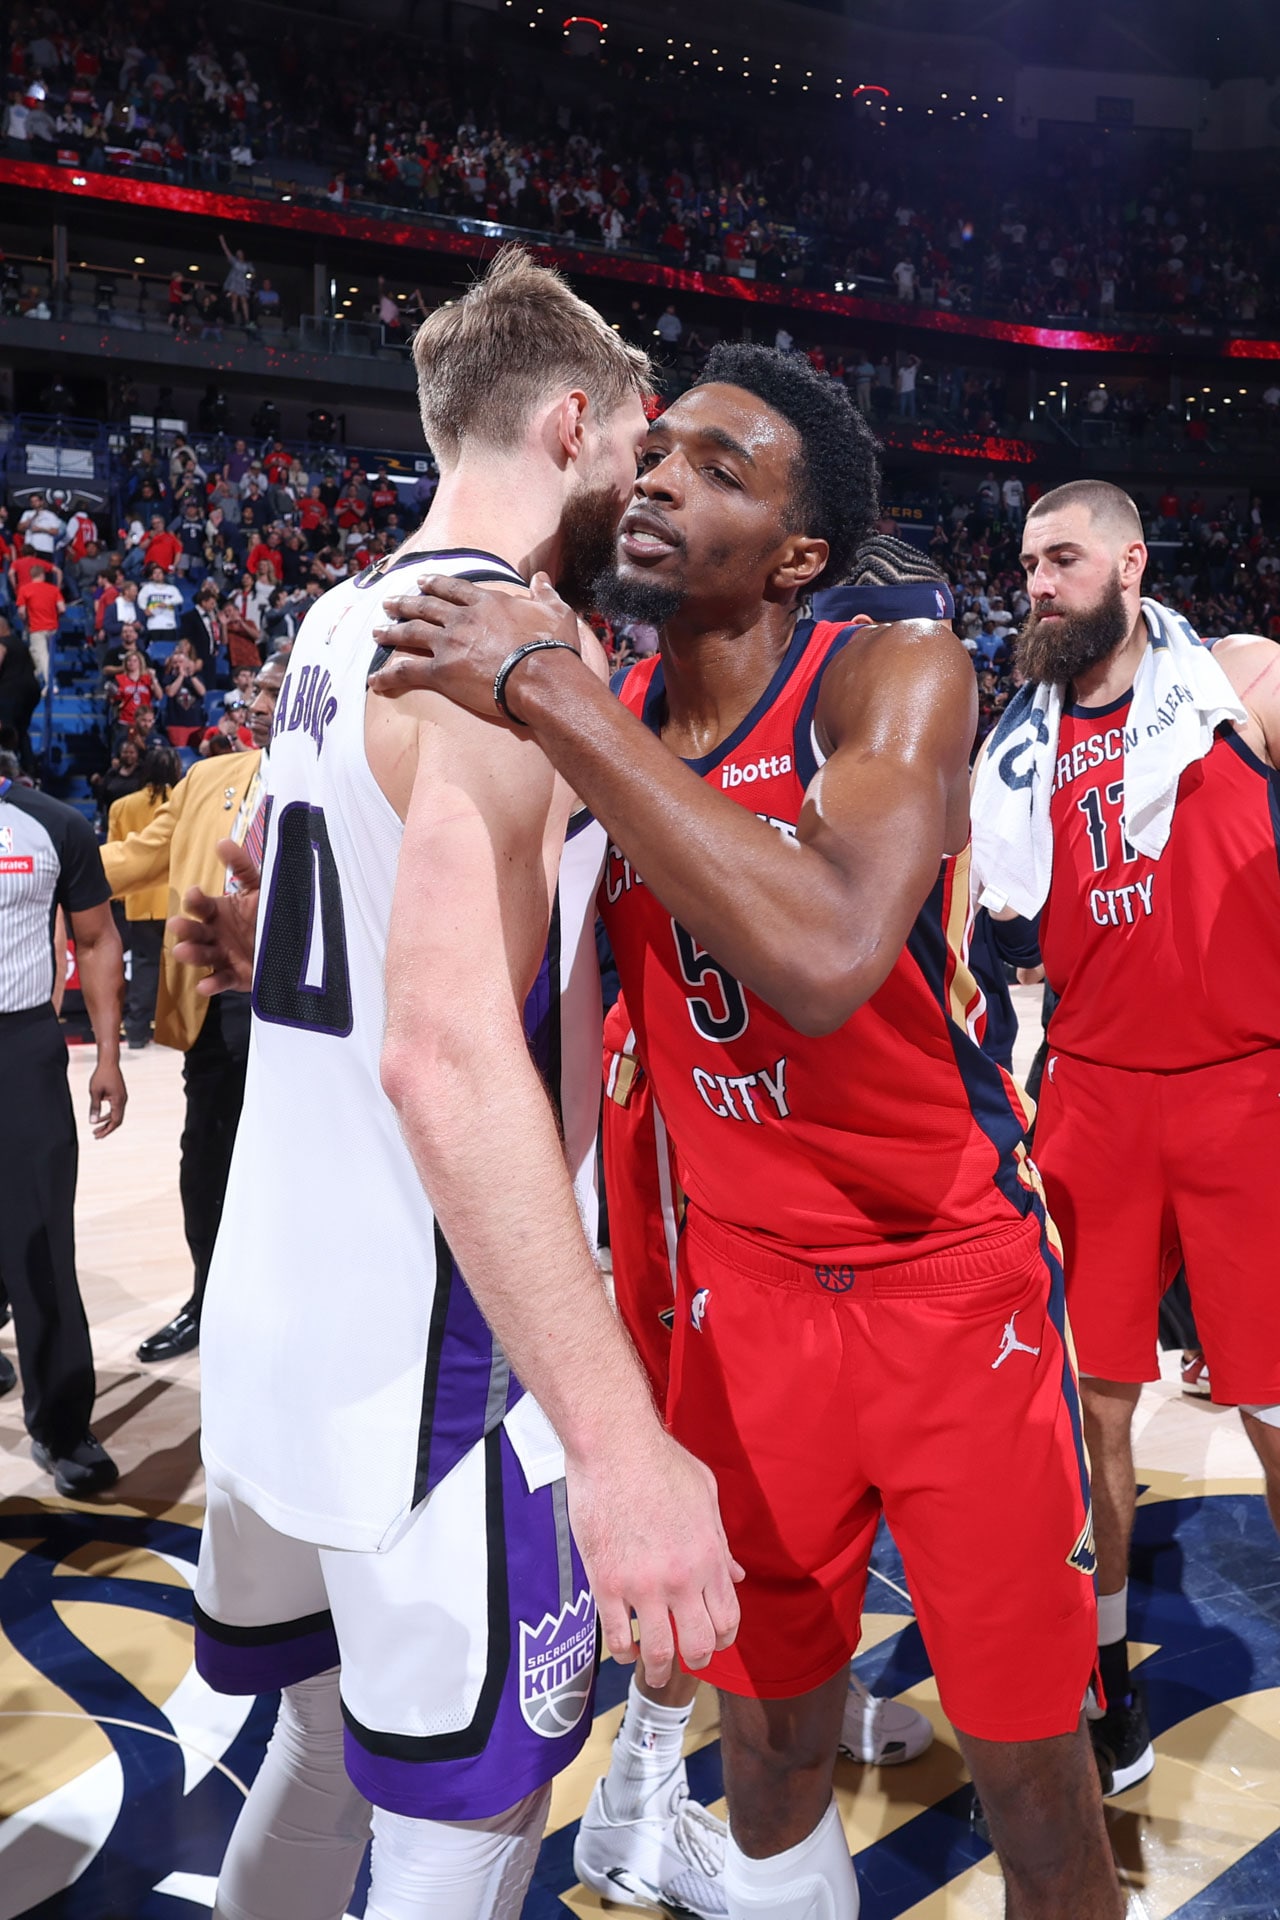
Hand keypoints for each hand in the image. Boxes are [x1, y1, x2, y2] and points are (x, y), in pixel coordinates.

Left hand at [88, 1059, 126, 1137]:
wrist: (109, 1062)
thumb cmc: (101, 1075)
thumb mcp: (94, 1092)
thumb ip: (94, 1108)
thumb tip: (92, 1122)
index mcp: (118, 1100)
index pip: (114, 1121)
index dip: (107, 1130)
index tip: (98, 1136)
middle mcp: (123, 1100)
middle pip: (117, 1120)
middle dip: (106, 1129)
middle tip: (96, 1135)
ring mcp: (122, 1097)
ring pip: (116, 1115)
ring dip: (107, 1122)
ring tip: (96, 1128)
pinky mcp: (120, 1095)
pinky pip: (116, 1109)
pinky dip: (108, 1115)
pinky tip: (99, 1116)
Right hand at [170, 839, 260, 992]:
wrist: (294, 944)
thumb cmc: (268, 913)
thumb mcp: (259, 888)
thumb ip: (242, 867)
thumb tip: (222, 841)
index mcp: (219, 911)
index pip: (201, 905)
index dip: (196, 899)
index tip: (194, 893)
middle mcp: (216, 933)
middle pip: (196, 931)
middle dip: (185, 928)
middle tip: (177, 924)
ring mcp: (224, 956)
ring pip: (203, 955)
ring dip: (191, 954)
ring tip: (182, 951)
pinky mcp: (235, 976)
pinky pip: (221, 981)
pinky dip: (211, 984)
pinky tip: (203, 986)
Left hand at [369, 571, 580, 717]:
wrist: (542, 677)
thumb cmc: (552, 647)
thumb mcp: (555, 611)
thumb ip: (545, 593)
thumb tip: (542, 577)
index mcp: (485, 602)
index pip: (453, 588)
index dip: (435, 583)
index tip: (421, 581)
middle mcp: (461, 618)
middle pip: (425, 607)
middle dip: (405, 604)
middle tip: (389, 603)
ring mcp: (448, 643)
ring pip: (411, 633)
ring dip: (391, 632)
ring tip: (377, 632)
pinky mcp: (441, 672)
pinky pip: (406, 671)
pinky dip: (388, 675)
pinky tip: (374, 680)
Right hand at [565, 1427, 743, 1686]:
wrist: (613, 1446)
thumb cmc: (661, 1462)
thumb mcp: (706, 1495)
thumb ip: (721, 1542)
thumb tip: (736, 1575)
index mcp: (709, 1556)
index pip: (728, 1618)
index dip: (725, 1638)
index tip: (715, 1641)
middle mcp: (681, 1578)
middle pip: (699, 1644)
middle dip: (697, 1659)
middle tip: (687, 1662)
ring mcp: (642, 1585)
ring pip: (658, 1650)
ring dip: (658, 1669)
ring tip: (654, 1674)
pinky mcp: (606, 1582)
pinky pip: (617, 1635)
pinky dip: (624, 1651)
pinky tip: (626, 1649)